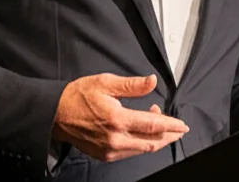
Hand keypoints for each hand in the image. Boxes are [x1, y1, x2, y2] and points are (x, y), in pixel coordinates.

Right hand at [52, 73, 188, 161]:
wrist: (56, 114)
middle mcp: (115, 139)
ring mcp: (110, 150)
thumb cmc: (78, 96)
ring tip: (160, 126)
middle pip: (151, 142)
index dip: (171, 125)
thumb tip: (152, 82)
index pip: (153, 125)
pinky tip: (143, 134)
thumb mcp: (105, 82)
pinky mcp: (105, 155)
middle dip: (168, 136)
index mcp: (117, 119)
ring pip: (142, 149)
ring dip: (155, 139)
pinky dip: (141, 144)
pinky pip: (130, 153)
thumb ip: (132, 85)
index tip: (182, 125)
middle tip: (178, 129)